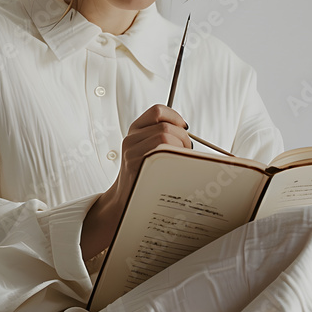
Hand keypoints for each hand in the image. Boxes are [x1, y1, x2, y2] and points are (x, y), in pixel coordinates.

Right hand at [80, 105, 190, 260]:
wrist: (124, 201)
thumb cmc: (143, 176)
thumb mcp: (147, 151)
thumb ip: (162, 137)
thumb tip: (188, 135)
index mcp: (135, 131)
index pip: (157, 111)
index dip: (174, 116)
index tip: (184, 127)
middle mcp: (131, 139)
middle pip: (166, 127)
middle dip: (182, 138)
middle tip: (184, 152)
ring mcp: (131, 152)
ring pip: (164, 137)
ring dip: (179, 148)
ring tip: (178, 161)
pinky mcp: (135, 165)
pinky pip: (160, 152)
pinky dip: (173, 157)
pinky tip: (174, 167)